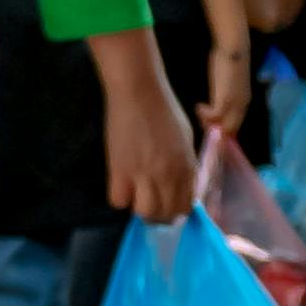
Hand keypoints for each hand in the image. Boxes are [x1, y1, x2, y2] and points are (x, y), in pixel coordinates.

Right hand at [94, 35, 200, 228]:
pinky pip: (118, 200)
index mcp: (187, 167)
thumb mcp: (185, 139)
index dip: (176, 209)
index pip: (186, 206)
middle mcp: (169, 176)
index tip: (168, 205)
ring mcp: (144, 175)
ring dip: (140, 209)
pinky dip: (120, 197)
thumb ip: (185, 164)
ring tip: (136, 195)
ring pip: (144, 212)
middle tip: (150, 203)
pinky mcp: (120, 170)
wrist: (138, 91)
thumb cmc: (164, 110)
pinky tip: (121, 185)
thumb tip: (182, 183)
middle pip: (166, 214)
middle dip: (159, 214)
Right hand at [196, 34, 251, 144]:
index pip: (236, 124)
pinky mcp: (225, 99)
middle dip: (215, 130)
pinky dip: (205, 115)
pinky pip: (215, 116)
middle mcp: (242, 106)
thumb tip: (215, 102)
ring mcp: (234, 104)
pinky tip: (198, 106)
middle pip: (230, 129)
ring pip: (223, 126)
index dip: (223, 128)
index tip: (209, 125)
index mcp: (244, 102)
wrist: (234, 49)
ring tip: (199, 113)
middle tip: (201, 121)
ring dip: (208, 123)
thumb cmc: (229, 61)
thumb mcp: (228, 82)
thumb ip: (224, 93)